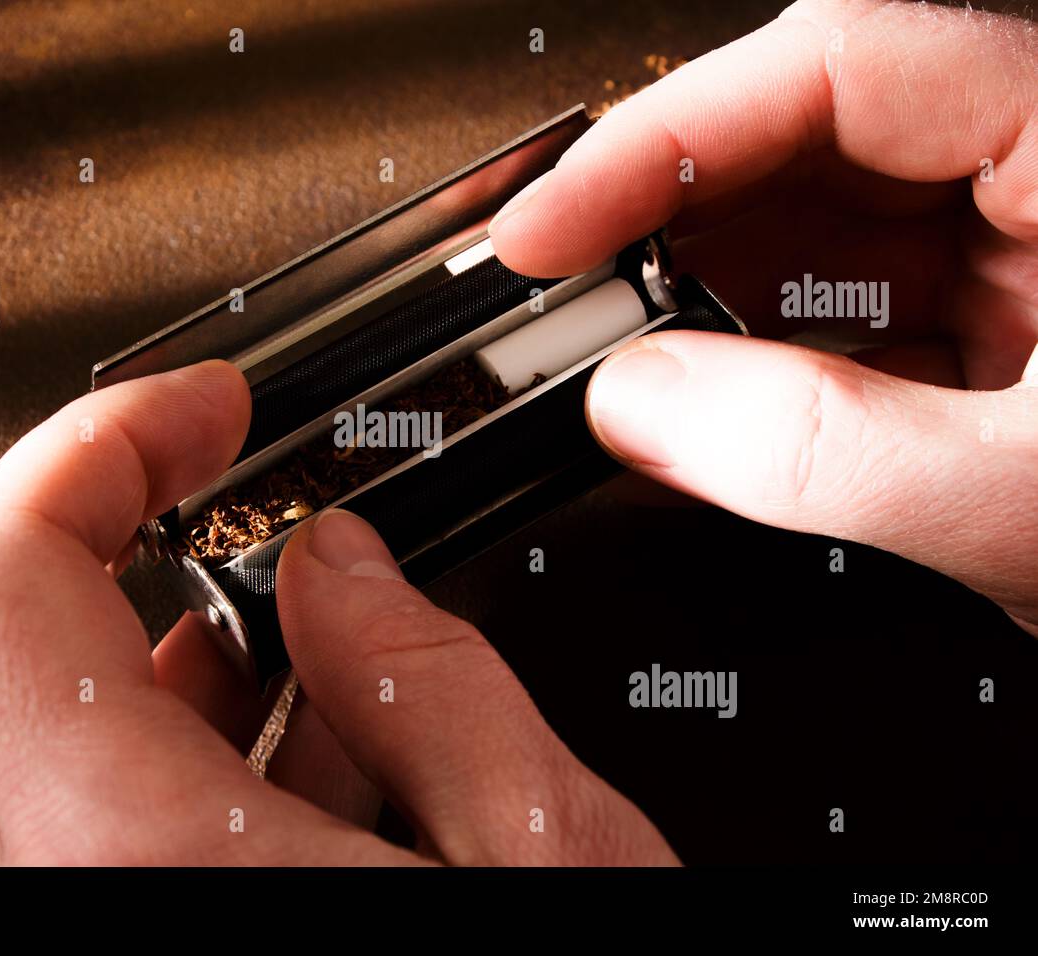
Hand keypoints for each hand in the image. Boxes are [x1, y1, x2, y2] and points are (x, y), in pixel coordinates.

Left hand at [0, 360, 675, 864]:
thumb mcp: (546, 863)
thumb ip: (429, 681)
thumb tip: (341, 569)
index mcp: (144, 872)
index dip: (92, 450)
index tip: (197, 415)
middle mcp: (59, 919)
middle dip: (108, 553)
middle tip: (228, 516)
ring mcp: (66, 950)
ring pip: (14, 754)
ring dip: (142, 670)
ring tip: (298, 671)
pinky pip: (71, 840)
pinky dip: (161, 769)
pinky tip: (295, 778)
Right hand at [490, 0, 1037, 633]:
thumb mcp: (1032, 504)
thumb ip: (819, 453)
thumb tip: (641, 404)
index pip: (838, 68)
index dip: (669, 136)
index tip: (556, 221)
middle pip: (808, 140)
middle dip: (673, 219)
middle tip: (574, 294)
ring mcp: (1022, 248)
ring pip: (816, 229)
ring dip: (709, 297)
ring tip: (632, 359)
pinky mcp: (997, 326)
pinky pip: (846, 312)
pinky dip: (762, 360)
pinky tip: (716, 402)